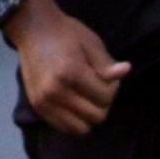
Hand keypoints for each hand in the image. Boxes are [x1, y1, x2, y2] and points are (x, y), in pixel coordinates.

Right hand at [12, 0, 131, 134]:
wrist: (33, 30)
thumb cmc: (66, 33)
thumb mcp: (90, 42)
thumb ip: (107, 63)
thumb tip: (126, 71)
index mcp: (71, 72)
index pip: (105, 97)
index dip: (113, 87)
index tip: (107, 75)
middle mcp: (56, 91)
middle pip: (96, 116)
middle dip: (103, 102)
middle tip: (97, 86)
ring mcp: (45, 102)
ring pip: (81, 128)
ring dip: (89, 115)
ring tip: (86, 97)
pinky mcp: (38, 108)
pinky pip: (64, 128)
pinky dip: (75, 121)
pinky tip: (75, 104)